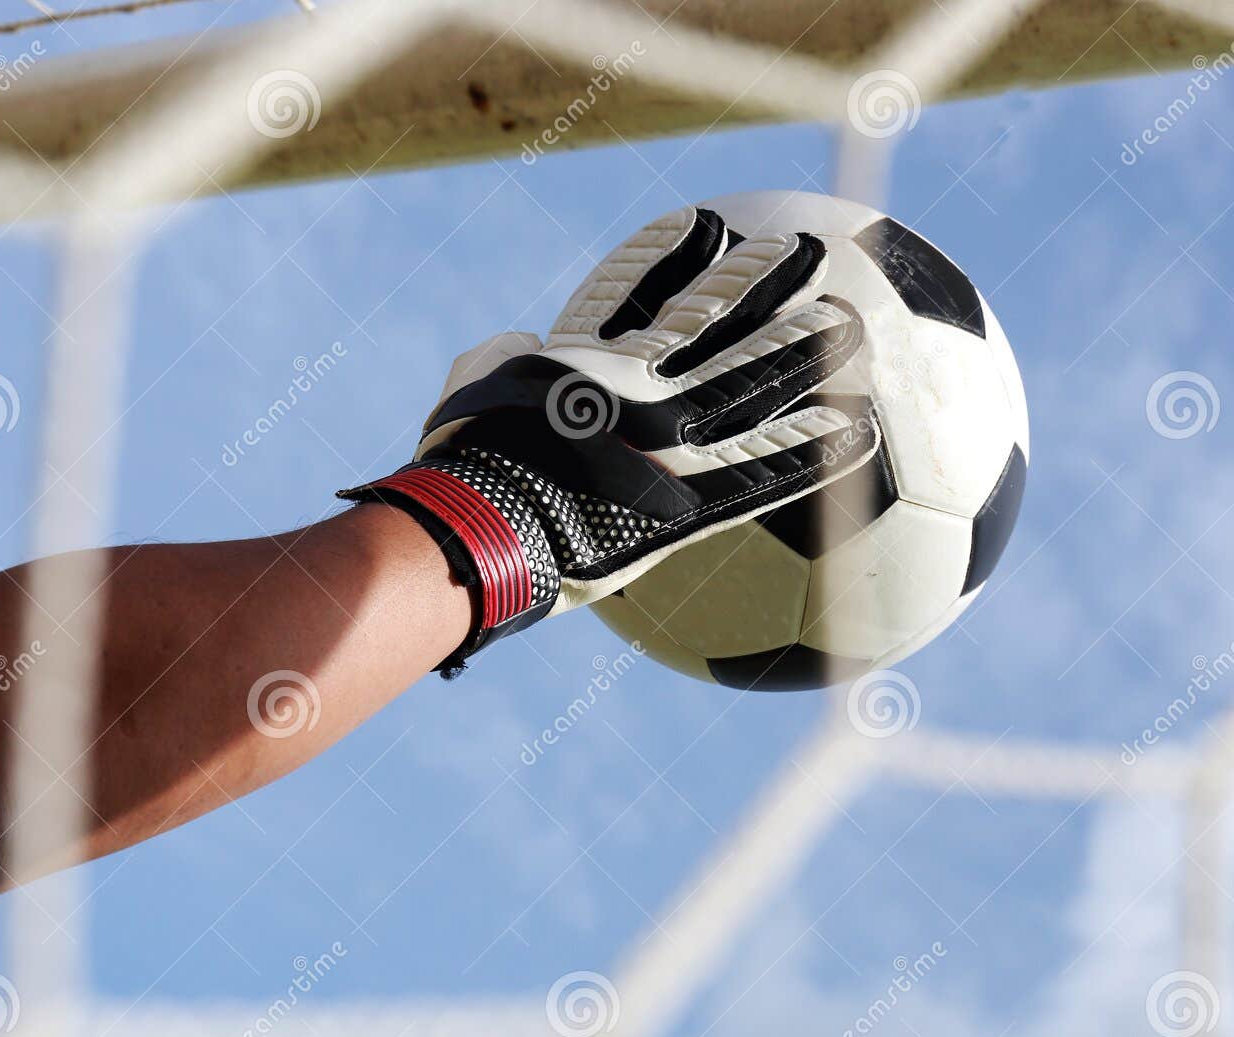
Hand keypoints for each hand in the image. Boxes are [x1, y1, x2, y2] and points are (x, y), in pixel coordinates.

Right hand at [342, 204, 877, 671]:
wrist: (482, 524)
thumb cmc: (463, 464)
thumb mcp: (467, 392)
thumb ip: (498, 358)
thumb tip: (518, 342)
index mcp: (586, 359)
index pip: (640, 289)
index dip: (677, 255)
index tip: (708, 225)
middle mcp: (641, 387)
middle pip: (721, 323)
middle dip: (770, 285)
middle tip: (811, 253)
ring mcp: (672, 443)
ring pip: (757, 385)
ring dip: (809, 355)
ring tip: (853, 328)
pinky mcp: (693, 504)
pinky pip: (768, 474)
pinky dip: (814, 454)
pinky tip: (860, 434)